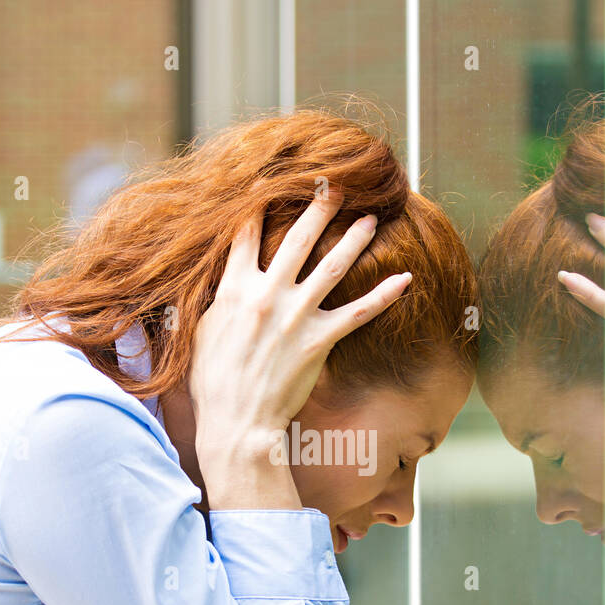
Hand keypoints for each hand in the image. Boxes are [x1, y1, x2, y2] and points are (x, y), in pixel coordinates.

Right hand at [189, 188, 411, 508]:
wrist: (236, 422)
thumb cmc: (213, 383)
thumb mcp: (200, 332)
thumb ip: (215, 300)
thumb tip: (221, 281)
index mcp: (233, 289)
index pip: (246, 233)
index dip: (260, 204)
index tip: (272, 183)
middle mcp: (267, 294)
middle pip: (297, 238)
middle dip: (318, 208)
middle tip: (337, 186)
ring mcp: (296, 316)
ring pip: (332, 266)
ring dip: (354, 239)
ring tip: (370, 219)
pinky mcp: (319, 340)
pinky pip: (358, 313)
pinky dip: (383, 295)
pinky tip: (404, 279)